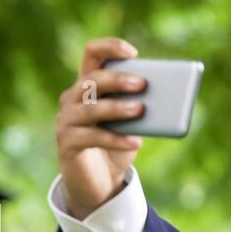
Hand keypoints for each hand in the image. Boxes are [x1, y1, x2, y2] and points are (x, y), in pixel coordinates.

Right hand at [56, 37, 146, 218]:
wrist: (99, 183)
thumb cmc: (116, 146)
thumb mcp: (131, 124)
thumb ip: (140, 108)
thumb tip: (164, 102)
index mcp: (87, 84)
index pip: (92, 54)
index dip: (109, 48)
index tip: (132, 52)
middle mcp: (71, 98)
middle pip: (91, 80)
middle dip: (117, 80)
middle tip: (142, 84)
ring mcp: (66, 121)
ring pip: (90, 108)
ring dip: (117, 107)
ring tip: (141, 109)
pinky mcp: (67, 144)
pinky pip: (93, 138)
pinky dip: (116, 139)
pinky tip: (137, 142)